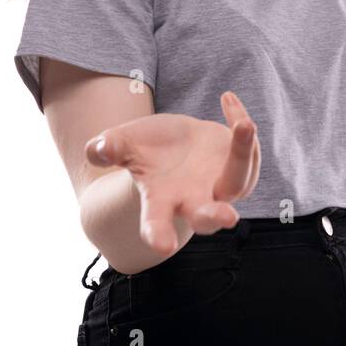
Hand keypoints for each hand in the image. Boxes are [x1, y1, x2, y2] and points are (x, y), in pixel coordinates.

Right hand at [84, 90, 260, 255]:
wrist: (174, 145)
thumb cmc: (144, 150)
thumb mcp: (122, 143)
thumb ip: (108, 148)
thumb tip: (98, 149)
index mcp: (161, 201)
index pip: (157, 222)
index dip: (159, 234)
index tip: (162, 246)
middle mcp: (194, 199)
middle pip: (207, 217)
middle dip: (215, 217)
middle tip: (228, 218)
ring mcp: (221, 185)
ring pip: (238, 180)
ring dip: (243, 154)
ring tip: (244, 124)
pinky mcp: (240, 165)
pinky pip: (247, 148)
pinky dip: (239, 121)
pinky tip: (227, 99)